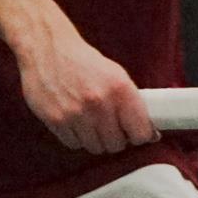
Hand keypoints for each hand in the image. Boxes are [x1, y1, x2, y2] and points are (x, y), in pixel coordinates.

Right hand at [17, 30, 158, 153]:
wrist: (48, 50)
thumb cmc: (83, 62)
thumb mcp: (116, 74)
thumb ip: (132, 102)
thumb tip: (150, 133)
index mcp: (120, 89)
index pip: (140, 132)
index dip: (140, 135)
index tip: (136, 133)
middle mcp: (100, 103)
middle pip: (117, 145)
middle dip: (116, 138)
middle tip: (112, 127)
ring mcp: (76, 114)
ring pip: (95, 148)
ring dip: (96, 140)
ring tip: (92, 122)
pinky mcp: (56, 121)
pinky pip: (74, 144)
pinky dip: (77, 138)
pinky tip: (76, 122)